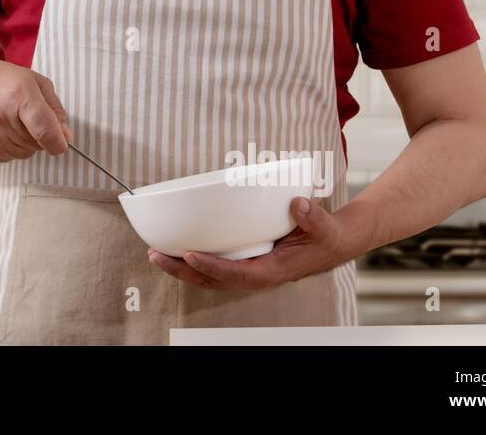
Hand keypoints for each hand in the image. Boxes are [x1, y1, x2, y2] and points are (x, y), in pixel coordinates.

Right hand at [0, 56, 71, 161]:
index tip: (62, 141)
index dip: (59, 141)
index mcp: (19, 95)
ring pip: (26, 153)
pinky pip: (11, 158)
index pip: (44, 130)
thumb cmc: (0, 80)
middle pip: (38, 143)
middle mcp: (1, 116)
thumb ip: (55, 109)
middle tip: (29, 117)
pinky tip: (4, 129)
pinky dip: (13, 147)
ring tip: (15, 121)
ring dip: (27, 142)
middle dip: (41, 135)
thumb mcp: (35, 82)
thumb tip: (65, 136)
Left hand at [147, 196, 346, 290]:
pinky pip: (214, 264)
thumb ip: (313, 218)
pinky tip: (175, 246)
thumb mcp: (325, 228)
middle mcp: (255, 273)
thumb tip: (298, 204)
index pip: (236, 274)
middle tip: (155, 255)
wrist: (330, 243)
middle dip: (183, 271)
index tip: (189, 256)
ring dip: (182, 268)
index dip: (212, 268)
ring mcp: (247, 268)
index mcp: (272, 270)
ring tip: (155, 253)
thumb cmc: (325, 237)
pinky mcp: (243, 260)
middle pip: (212, 280)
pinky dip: (193, 259)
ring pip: (208, 276)